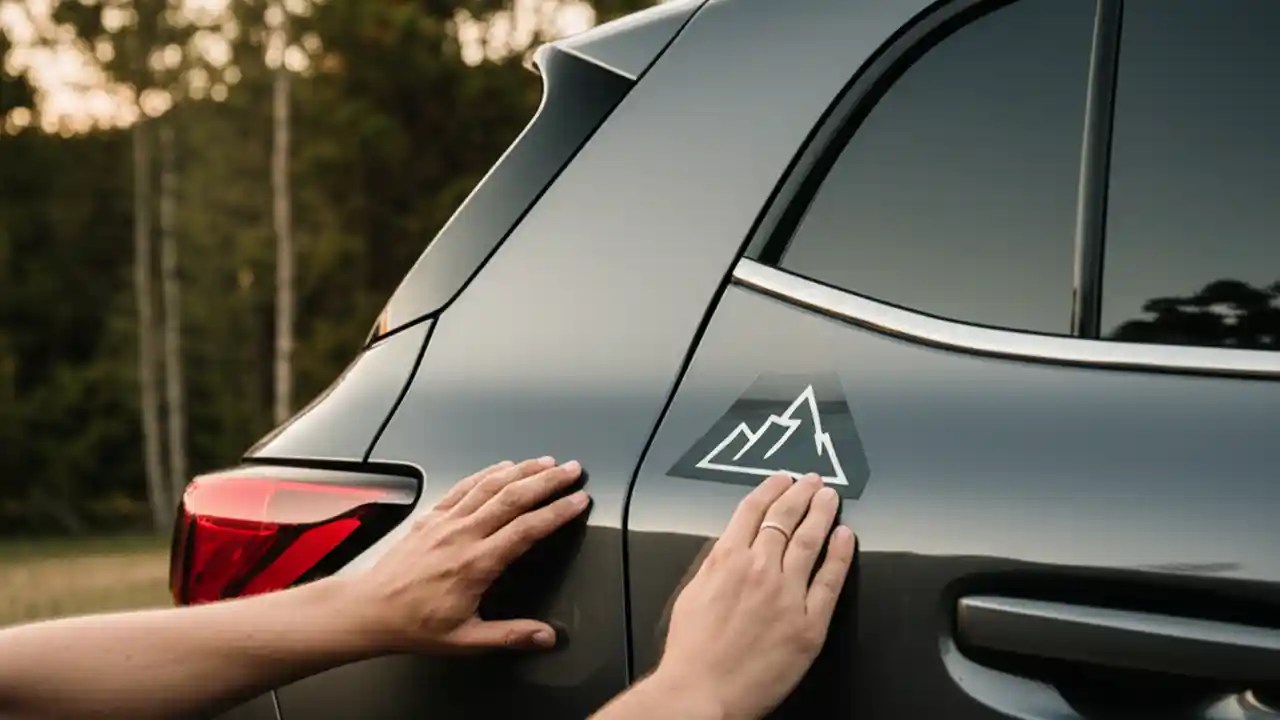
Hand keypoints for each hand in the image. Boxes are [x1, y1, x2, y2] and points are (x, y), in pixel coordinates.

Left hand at [351, 456, 588, 653]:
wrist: (369, 610)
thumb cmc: (414, 624)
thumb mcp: (466, 640)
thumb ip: (510, 635)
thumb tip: (546, 636)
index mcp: (475, 565)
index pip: (527, 529)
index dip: (557, 512)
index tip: (578, 501)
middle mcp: (462, 536)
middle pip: (513, 497)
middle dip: (547, 480)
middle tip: (571, 470)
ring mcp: (445, 522)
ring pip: (490, 485)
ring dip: (522, 470)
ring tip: (546, 462)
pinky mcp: (432, 516)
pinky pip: (464, 486)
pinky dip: (487, 473)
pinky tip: (503, 466)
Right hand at [648, 472, 854, 718]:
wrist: (701, 692)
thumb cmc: (691, 652)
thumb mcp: (694, 593)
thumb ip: (717, 566)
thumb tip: (734, 546)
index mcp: (727, 560)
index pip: (753, 511)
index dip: (771, 490)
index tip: (782, 479)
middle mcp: (759, 569)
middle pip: (785, 518)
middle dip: (801, 493)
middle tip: (814, 481)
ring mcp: (787, 595)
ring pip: (809, 541)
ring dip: (821, 513)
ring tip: (831, 498)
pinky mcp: (809, 623)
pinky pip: (830, 581)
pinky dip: (839, 554)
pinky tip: (845, 537)